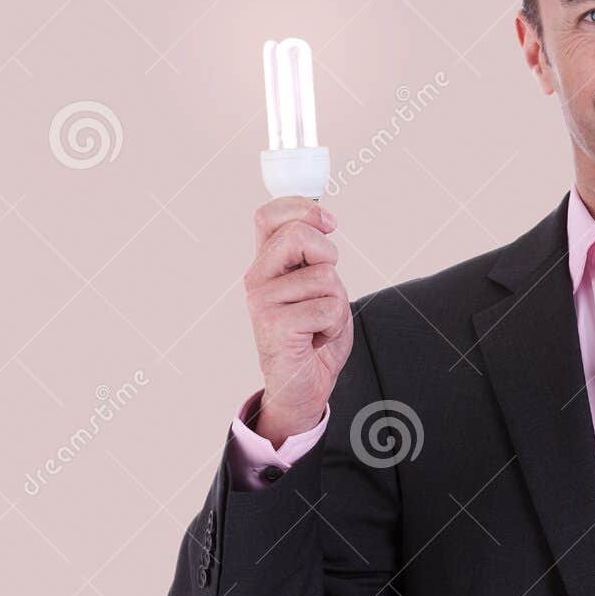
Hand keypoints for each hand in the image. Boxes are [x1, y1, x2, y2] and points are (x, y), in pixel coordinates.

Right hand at [243, 197, 351, 445]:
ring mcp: (262, 301)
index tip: (329, 224)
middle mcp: (257, 279)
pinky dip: (334, 325)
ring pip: (324, 276)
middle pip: (296, 235)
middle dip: (327, 255)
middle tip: (325, 286)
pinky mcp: (274, 325)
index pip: (268, 215)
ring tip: (319, 324)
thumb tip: (323, 220)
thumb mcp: (319, 287)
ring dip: (336, 303)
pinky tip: (316, 339)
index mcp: (266, 265)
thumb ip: (315, 257)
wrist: (304, 387)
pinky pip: (329, 307)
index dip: (303, 208)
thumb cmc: (314, 336)